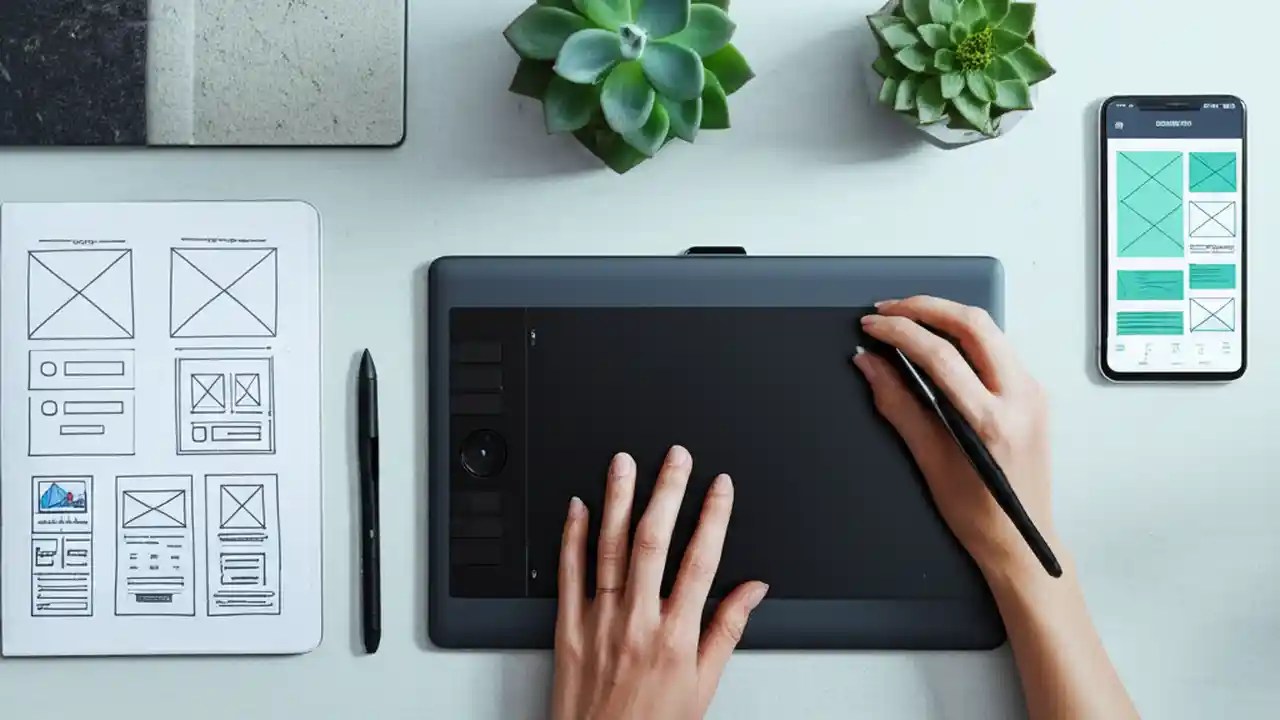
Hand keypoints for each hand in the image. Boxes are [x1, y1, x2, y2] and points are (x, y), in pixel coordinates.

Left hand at [551, 447, 769, 719]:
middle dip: (667, 492)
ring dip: (618, 500)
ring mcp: (599, 622)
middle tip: (675, 457)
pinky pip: (568, 574)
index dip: (713, 516)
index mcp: (676, 636)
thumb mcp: (704, 685)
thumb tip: (753, 589)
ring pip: (609, 548)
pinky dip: (572, 537)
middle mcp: (638, 623)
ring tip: (624, 464)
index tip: (719, 486)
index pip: (701, 560)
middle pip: (654, 542)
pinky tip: (578, 507)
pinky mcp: (567, 629)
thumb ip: (727, 629)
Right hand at [853, 296, 1055, 576]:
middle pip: (972, 324)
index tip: (873, 327)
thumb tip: (870, 364)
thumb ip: (897, 404)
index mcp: (992, 420)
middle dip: (925, 307)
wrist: (1020, 539)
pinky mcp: (1033, 393)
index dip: (900, 332)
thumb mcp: (928, 459)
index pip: (940, 354)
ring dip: (946, 315)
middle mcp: (1021, 398)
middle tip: (888, 310)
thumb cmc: (978, 513)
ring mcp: (1032, 392)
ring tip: (907, 318)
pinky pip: (997, 347)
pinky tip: (938, 339)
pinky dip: (964, 334)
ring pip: (988, 329)